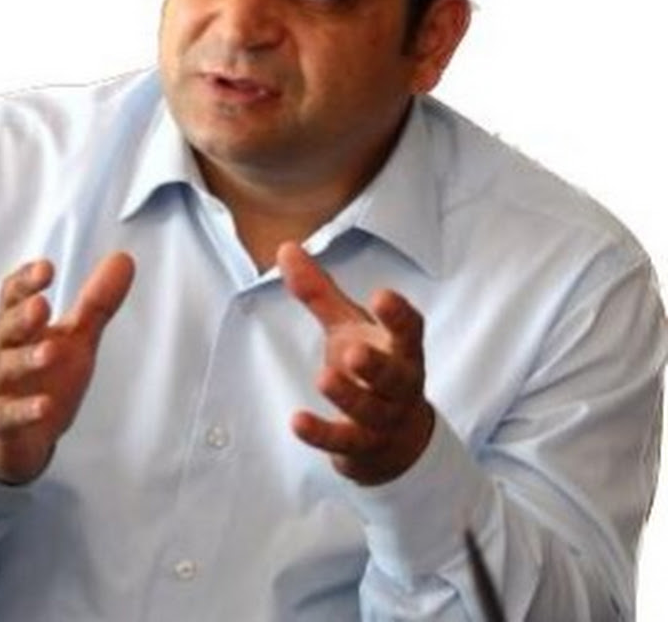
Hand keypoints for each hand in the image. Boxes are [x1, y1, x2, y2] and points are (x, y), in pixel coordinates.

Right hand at [0, 252, 134, 484]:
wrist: (14, 435)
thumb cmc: (43, 375)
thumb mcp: (75, 337)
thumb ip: (96, 302)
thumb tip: (124, 258)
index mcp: (17, 325)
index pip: (14, 296)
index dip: (26, 281)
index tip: (45, 268)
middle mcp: (0, 351)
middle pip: (5, 327)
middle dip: (22, 316)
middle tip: (42, 305)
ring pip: (5, 368)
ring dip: (26, 359)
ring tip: (51, 351)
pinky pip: (7, 415)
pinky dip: (25, 410)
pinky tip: (45, 406)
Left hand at [277, 241, 433, 485]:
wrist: (397, 441)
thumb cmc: (372, 371)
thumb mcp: (348, 327)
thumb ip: (319, 292)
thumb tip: (285, 248)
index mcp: (401, 350)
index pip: (409, 330)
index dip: (399, 315)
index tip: (383, 296)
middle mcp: (399, 385)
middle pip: (394, 377)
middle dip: (376, 364)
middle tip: (355, 351)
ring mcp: (384, 419)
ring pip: (371, 410)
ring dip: (348, 396)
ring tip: (324, 378)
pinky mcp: (363, 447)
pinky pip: (345, 442)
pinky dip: (322, 434)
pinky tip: (297, 422)